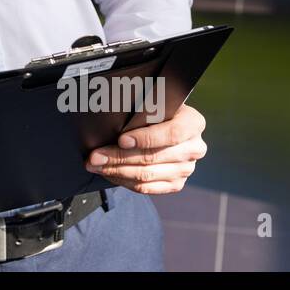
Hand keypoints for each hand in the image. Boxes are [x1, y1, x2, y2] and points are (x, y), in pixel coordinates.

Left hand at [83, 103, 206, 194]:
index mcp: (193, 123)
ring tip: (95, 165)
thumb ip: (144, 107)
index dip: (146, 138)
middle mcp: (194, 148)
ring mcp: (186, 169)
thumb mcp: (155, 102)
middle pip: (153, 157)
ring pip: (146, 175)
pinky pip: (147, 187)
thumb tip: (113, 113)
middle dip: (119, 157)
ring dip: (116, 171)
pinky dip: (124, 181)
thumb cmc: (157, 110)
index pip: (172, 133)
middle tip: (95, 156)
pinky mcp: (175, 184)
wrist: (167, 125)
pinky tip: (108, 174)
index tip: (121, 139)